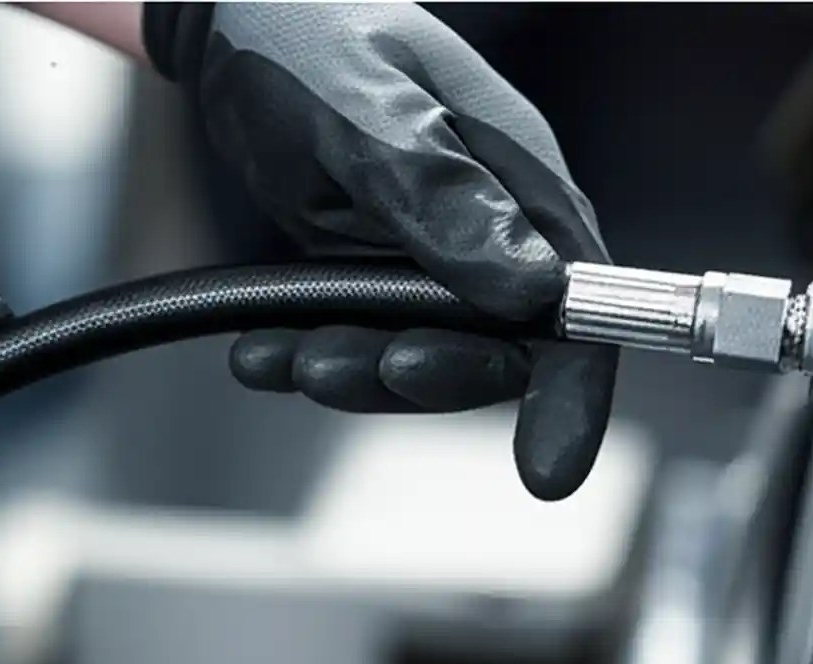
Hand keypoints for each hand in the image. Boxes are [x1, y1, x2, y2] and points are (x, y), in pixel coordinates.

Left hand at [142, 3, 617, 500]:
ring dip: (354, 371)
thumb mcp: (369, 114)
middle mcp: (492, 228)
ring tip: (281, 357)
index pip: (581, 308)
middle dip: (424, 376)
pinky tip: (259, 353)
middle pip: (498, 351)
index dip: (572, 392)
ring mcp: (433, 255)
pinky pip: (362, 337)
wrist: (232, 27)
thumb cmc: (307, 43)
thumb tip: (534, 290)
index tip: (548, 469)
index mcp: (520, 182)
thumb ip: (445, 197)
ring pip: (422, 355)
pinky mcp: (378, 270)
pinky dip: (310, 355)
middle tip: (334, 367)